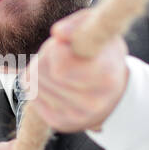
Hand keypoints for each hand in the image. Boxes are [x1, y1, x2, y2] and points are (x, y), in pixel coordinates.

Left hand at [26, 8, 128, 133]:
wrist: (115, 92)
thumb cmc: (102, 53)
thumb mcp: (97, 29)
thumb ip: (78, 25)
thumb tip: (58, 34)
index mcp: (106, 76)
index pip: (60, 65)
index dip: (55, 50)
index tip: (60, 43)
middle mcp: (93, 102)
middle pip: (41, 71)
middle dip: (46, 56)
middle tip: (62, 54)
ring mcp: (77, 117)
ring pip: (34, 84)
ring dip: (40, 70)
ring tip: (60, 68)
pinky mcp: (61, 124)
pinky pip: (33, 97)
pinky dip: (38, 86)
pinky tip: (55, 83)